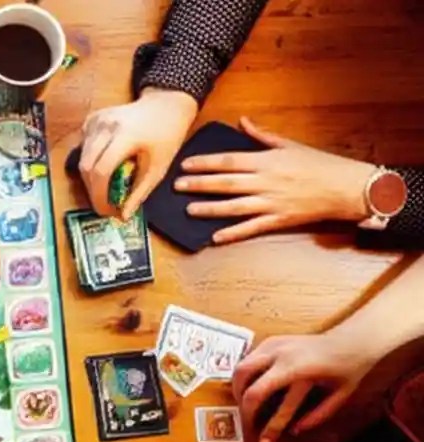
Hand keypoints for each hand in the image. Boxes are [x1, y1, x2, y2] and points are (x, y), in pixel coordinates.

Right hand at [79, 88, 198, 218]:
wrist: (166, 105)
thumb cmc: (166, 135)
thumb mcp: (158, 167)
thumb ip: (139, 192)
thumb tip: (123, 216)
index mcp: (125, 136)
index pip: (100, 171)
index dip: (99, 196)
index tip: (106, 211)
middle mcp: (106, 125)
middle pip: (86, 167)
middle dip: (93, 190)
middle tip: (105, 203)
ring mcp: (96, 120)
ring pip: (81, 158)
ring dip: (91, 177)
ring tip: (106, 186)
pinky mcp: (92, 119)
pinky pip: (83, 147)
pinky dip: (90, 161)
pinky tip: (103, 163)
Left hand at [178, 117, 376, 243]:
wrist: (346, 187)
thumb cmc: (320, 164)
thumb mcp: (290, 145)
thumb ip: (263, 136)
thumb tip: (243, 122)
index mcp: (266, 161)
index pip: (228, 161)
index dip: (204, 163)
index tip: (185, 165)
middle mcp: (265, 182)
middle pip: (225, 183)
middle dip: (199, 185)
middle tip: (176, 186)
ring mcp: (271, 202)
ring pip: (234, 207)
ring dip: (209, 209)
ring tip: (188, 210)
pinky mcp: (278, 219)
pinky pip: (251, 227)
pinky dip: (233, 233)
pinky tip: (214, 237)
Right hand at [232, 329, 378, 441]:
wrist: (354, 340)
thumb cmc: (348, 368)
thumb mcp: (339, 396)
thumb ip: (317, 416)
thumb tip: (295, 431)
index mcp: (296, 368)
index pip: (260, 395)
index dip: (258, 420)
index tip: (262, 441)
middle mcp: (281, 354)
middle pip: (243, 378)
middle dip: (241, 403)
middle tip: (248, 419)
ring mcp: (275, 345)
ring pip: (240, 367)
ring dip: (239, 388)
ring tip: (246, 404)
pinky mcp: (273, 340)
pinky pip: (248, 359)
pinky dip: (245, 375)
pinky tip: (251, 386)